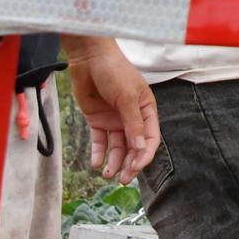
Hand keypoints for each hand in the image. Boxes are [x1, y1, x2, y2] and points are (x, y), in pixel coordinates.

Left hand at [64, 38, 159, 183]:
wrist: (89, 58)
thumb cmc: (114, 71)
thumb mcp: (127, 96)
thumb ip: (133, 123)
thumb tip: (141, 148)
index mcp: (146, 110)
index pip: (150, 138)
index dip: (145, 154)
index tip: (137, 168)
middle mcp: (131, 117)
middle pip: (134, 146)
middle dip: (130, 163)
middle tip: (123, 179)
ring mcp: (114, 120)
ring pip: (117, 147)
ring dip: (115, 162)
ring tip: (107, 175)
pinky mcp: (97, 120)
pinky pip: (100, 141)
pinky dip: (99, 153)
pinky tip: (96, 164)